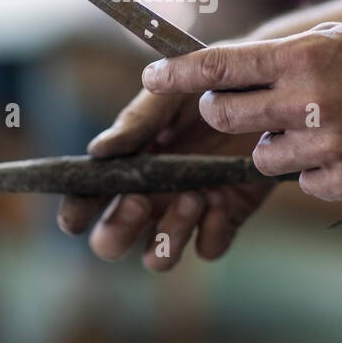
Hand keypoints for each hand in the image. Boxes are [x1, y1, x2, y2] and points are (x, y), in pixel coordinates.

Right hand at [57, 85, 274, 270]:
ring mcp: (186, 209)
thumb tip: (97, 151)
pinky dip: (211, 232)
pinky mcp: (226, 216)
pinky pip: (208, 248)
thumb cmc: (207, 86)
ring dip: (168, 236)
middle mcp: (150, 194)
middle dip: (117, 230)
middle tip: (140, 200)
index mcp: (126, 165)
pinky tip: (221, 199)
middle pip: (113, 241)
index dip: (75, 213)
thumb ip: (136, 122)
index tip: (75, 217)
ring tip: (192, 196)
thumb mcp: (169, 96)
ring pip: (159, 257)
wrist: (266, 87)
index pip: (87, 198)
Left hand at [142, 21, 341, 199]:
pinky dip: (311, 170)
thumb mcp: (339, 38)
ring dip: (272, 145)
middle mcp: (309, 99)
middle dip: (224, 112)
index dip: (179, 74)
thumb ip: (285, 56)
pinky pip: (300, 182)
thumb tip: (232, 71)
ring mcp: (327, 143)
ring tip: (313, 127)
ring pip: (260, 156)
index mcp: (303, 56)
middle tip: (238, 108)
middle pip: (227, 115)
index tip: (151, 78)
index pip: (222, 64)